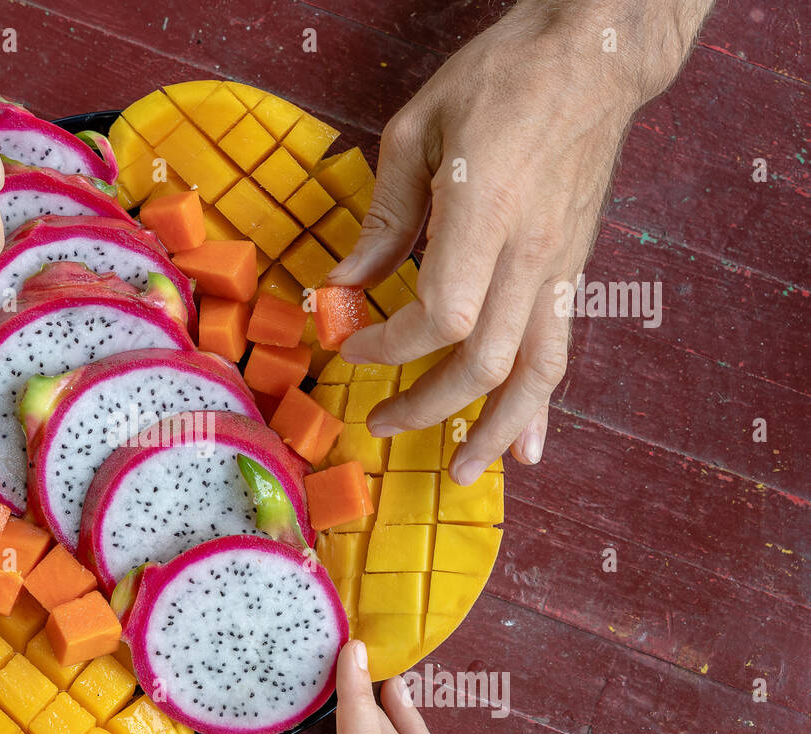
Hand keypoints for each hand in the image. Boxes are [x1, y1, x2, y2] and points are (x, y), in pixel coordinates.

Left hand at [331, 0, 710, 483]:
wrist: (593, 57)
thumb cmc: (502, 79)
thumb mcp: (418, 133)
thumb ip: (383, 220)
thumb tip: (342, 284)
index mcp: (486, 216)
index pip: (438, 317)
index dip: (388, 345)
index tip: (348, 344)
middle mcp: (531, 255)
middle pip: (483, 364)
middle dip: (427, 406)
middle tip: (380, 424)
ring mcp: (560, 268)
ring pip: (535, 375)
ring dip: (496, 431)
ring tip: (464, 473)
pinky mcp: (573, 271)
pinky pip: (560, 352)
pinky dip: (541, 406)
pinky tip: (528, 445)